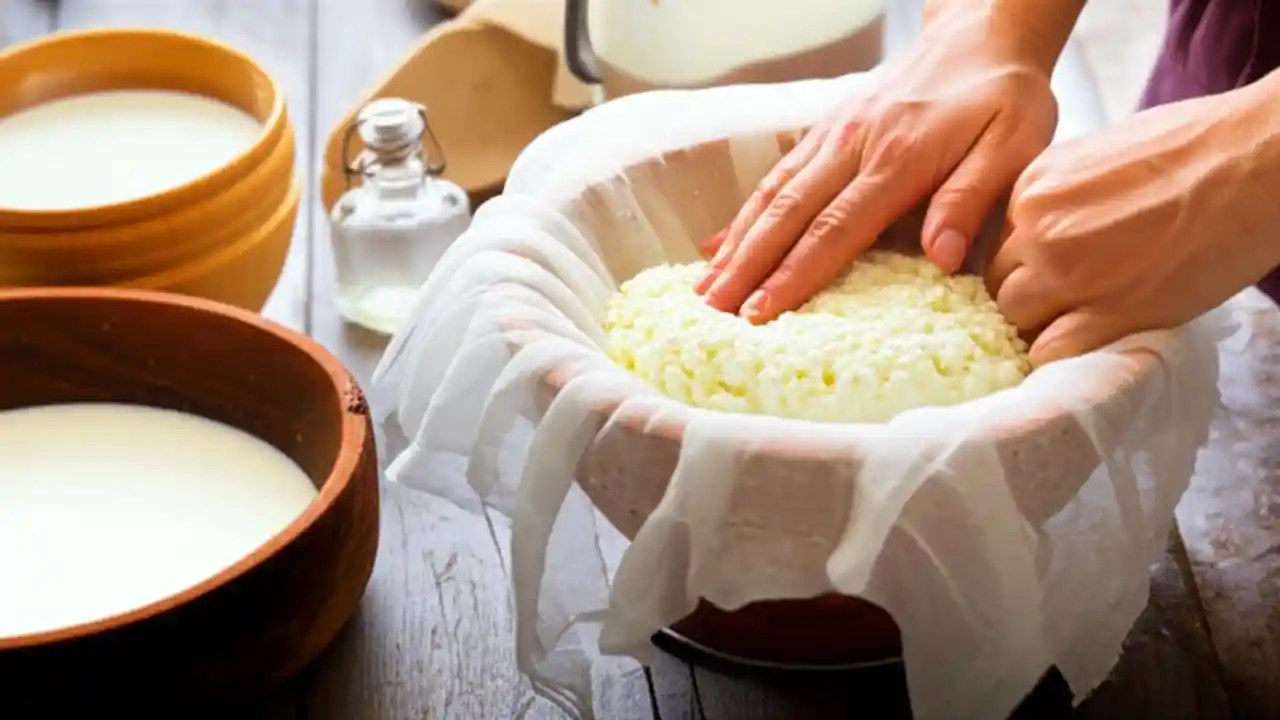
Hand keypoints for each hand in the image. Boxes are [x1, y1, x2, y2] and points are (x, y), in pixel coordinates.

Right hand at [695, 8, 1062, 323]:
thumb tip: (938, 258)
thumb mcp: (1014, 145)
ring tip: (704, 288)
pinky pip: (776, 176)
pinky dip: (744, 214)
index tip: (761, 313)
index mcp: (896, 159)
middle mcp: (852, 146)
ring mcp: (833, 136)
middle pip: (787, 215)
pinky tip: (720, 242)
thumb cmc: (1004, 98)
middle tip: (711, 312)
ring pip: (772, 195)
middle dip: (746, 267)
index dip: (795, 274)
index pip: (834, 228)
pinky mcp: (826, 130)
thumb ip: (971, 198)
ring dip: (736, 244)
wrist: (982, 35)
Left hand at [987, 77, 1279, 366]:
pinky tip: (1090, 342)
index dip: (1024, 262)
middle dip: (1027, 294)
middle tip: (1067, 299)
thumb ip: (1062, 197)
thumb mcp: (1099, 156)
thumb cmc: (1195, 148)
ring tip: (1084, 319)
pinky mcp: (1107, 313)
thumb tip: (1049, 227)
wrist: (1254, 164)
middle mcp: (1038, 230)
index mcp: (1033, 189)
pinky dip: (1060, 355)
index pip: (1000, 243)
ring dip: (1042, 325)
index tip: (1051, 269)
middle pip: (1000, 282)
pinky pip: (1049, 352)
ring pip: (1016, 319)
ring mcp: (1068, 274)